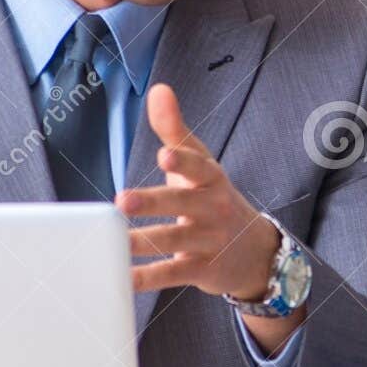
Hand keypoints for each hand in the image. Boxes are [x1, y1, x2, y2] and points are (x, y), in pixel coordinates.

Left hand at [117, 85, 301, 343]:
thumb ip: (175, 129)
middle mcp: (211, 209)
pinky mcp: (200, 269)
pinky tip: (121, 278)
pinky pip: (170, 274)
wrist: (254, 251)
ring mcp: (207, 241)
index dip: (182, 162)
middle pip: (181, 204)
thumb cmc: (214, 199)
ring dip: (141, 242)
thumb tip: (159, 89)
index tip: (164, 156)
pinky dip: (146, 277)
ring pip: (171, 241)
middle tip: (122, 200)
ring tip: (112, 242)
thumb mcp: (201, 163)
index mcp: (210, 180)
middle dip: (152, 203)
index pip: (199, 167)